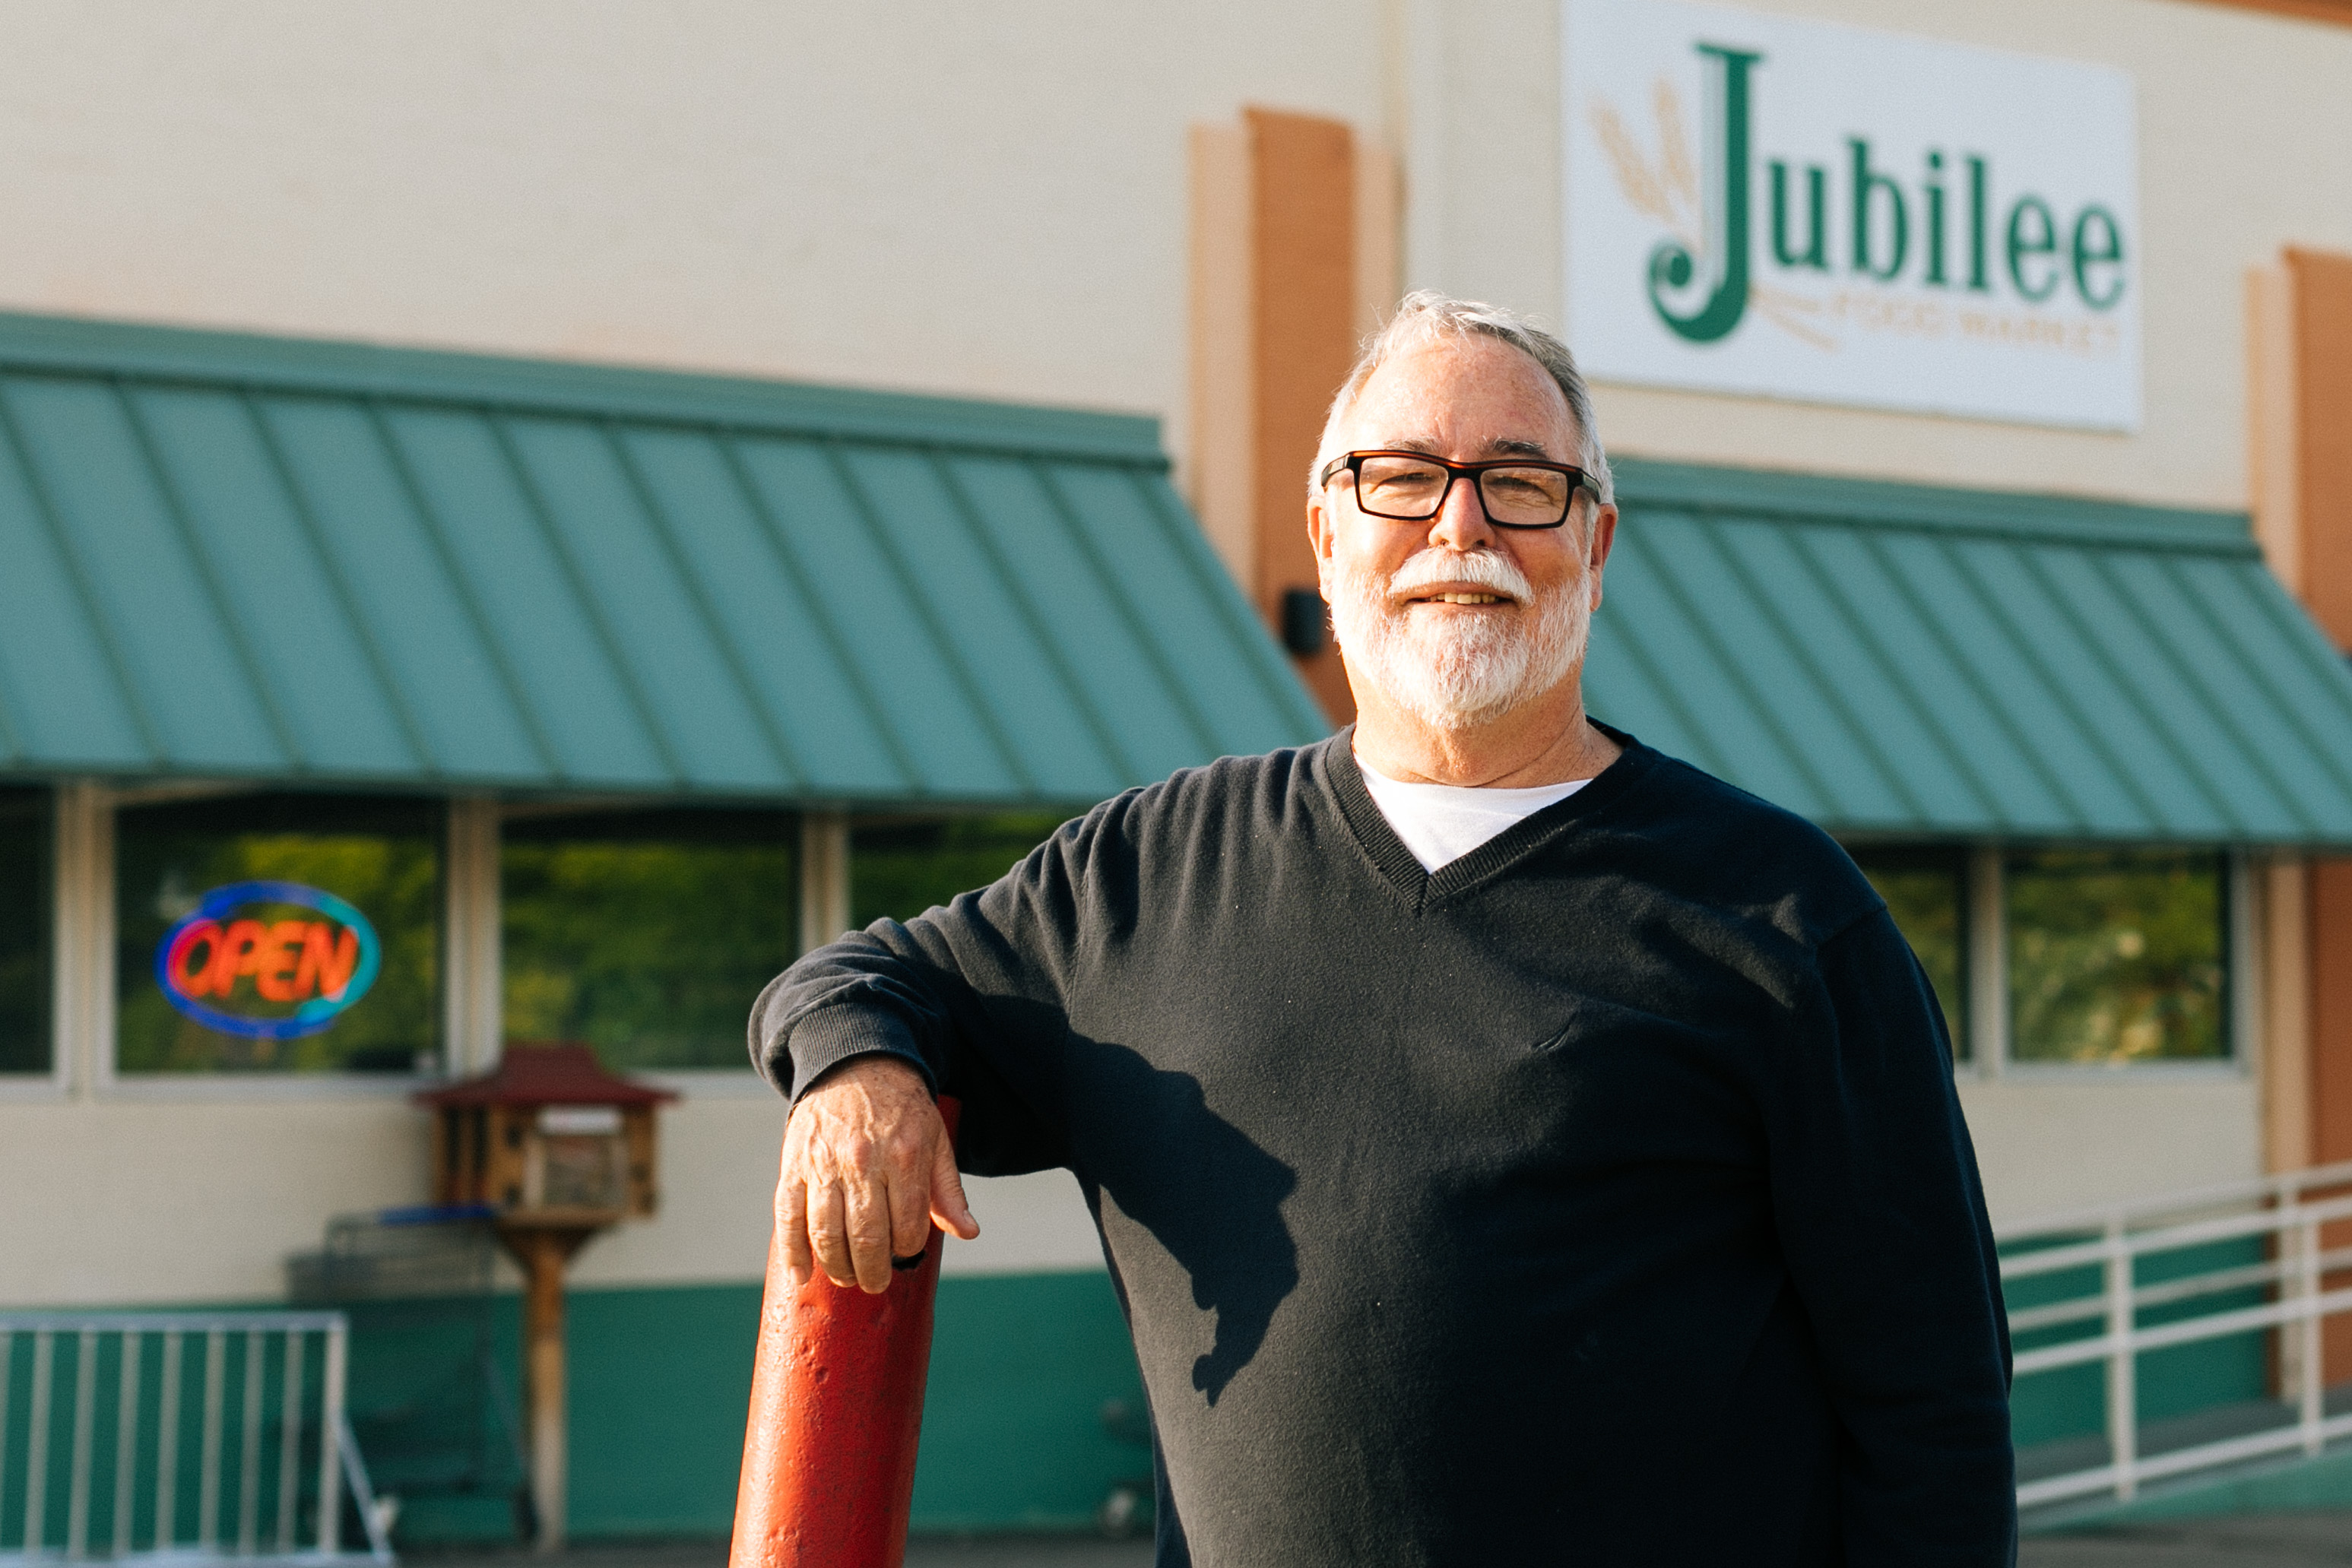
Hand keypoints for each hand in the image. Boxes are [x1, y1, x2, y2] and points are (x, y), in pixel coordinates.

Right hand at [777, 1056, 978, 1293]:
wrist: (855, 1063)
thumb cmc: (901, 1108)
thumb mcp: (935, 1141)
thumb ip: (948, 1190)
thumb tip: (968, 1233)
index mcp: (905, 1158)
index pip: (908, 1227)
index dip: (908, 1247)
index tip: (905, 1249)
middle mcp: (864, 1162)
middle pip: (867, 1238)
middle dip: (873, 1272)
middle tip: (875, 1283)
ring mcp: (824, 1164)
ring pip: (827, 1234)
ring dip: (837, 1267)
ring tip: (847, 1278)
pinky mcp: (794, 1164)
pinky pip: (788, 1216)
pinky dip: (793, 1251)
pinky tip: (800, 1274)